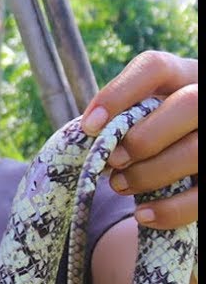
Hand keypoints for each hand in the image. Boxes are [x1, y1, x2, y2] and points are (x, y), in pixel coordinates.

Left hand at [80, 51, 196, 228]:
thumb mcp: (140, 120)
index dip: (119, 93)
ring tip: (121, 185)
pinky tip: (144, 215)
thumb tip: (90, 136)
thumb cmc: (153, 139)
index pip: (155, 67)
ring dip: (151, 173)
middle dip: (144, 138)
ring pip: (199, 150)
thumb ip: (121, 122)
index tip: (88, 126)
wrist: (186, 170)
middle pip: (190, 103)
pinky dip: (172, 209)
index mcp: (185, 77)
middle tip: (112, 162)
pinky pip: (205, 197)